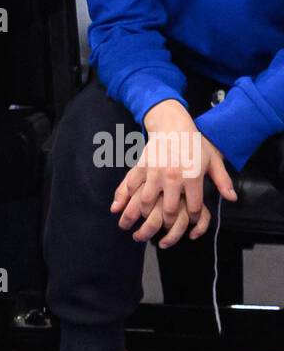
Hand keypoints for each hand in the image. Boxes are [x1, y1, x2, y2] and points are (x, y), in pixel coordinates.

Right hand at [110, 100, 236, 247]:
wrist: (173, 125)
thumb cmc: (195, 144)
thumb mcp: (213, 160)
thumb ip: (223, 180)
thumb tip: (233, 199)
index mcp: (192, 177)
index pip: (193, 208)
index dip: (193, 218)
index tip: (190, 220)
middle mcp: (172, 177)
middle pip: (168, 211)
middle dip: (169, 222)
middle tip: (168, 225)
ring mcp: (154, 172)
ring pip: (146, 203)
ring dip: (145, 215)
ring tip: (145, 220)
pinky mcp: (141, 166)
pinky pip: (129, 185)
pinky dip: (122, 198)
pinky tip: (117, 209)